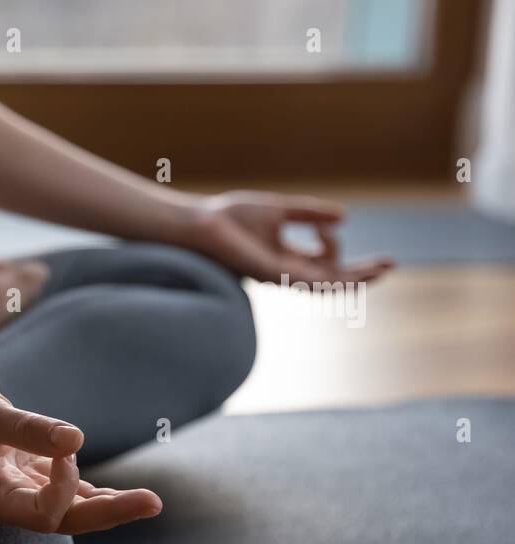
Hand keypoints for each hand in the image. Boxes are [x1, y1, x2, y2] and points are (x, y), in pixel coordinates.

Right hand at [0, 373, 162, 533]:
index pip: (41, 512)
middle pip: (63, 520)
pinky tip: (124, 496)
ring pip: (69, 511)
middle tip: (152, 503)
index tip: (66, 445)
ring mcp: (18, 494)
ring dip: (109, 507)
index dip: (65, 486)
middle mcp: (5, 503)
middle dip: (109, 513)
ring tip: (148, 502)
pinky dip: (93, 494)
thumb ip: (27, 428)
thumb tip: (76, 440)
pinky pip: (66, 495)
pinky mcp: (28, 480)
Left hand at [187, 190, 394, 284]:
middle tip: (390, 265)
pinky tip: (352, 275)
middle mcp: (284, 271)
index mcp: (285, 258)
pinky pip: (308, 281)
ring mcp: (280, 276)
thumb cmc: (230, 217)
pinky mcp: (273, 274)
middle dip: (361, 273)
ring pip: (325, 286)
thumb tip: (344, 217)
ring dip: (355, 279)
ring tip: (383, 270)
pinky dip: (332, 278)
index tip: (326, 224)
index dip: (333, 244)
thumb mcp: (280, 209)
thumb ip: (309, 214)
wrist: (201, 224)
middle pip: (331, 279)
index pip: (322, 262)